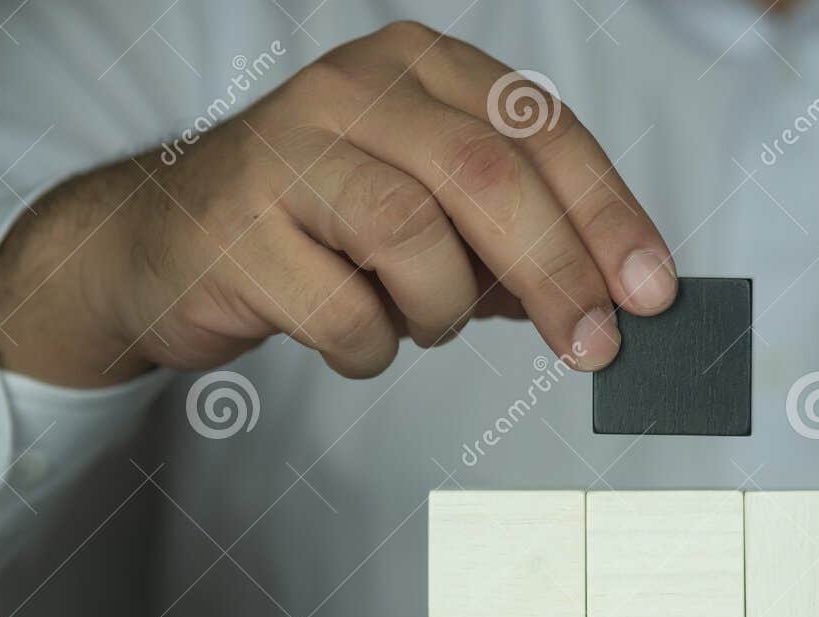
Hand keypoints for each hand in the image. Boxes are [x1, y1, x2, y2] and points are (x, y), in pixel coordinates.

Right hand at [0, 21, 676, 385]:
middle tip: (595, 347)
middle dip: (559, 275)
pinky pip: (349, 315)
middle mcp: (354, 88)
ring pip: (417, 241)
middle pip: (489, 179)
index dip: (607, 215)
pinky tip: (349, 331)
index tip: (652, 292)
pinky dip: (371, 347)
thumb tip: (617, 301)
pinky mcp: (238, 226)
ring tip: (415, 318)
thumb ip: (518, 241)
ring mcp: (287, 149)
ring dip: (440, 311)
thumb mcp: (435, 214)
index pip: (541, 132)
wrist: (166, 244)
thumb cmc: (323, 228)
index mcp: (419, 67)